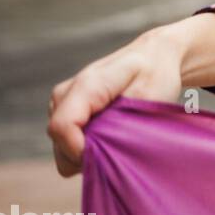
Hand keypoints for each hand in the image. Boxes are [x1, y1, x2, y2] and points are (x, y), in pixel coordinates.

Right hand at [46, 27, 186, 176]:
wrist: (153, 58)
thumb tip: (97, 152)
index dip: (79, 151)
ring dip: (87, 151)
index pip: (62, 127)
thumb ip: (119, 124)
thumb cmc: (155, 76)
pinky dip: (87, 147)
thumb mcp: (147, 99)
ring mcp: (61, 103)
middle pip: (59, 141)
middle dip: (87, 154)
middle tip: (121, 145)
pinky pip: (67, 142)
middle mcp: (65, 93)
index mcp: (86, 85)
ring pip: (61, 146)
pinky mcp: (66, 112)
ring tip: (118, 137)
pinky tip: (110, 136)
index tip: (107, 157)